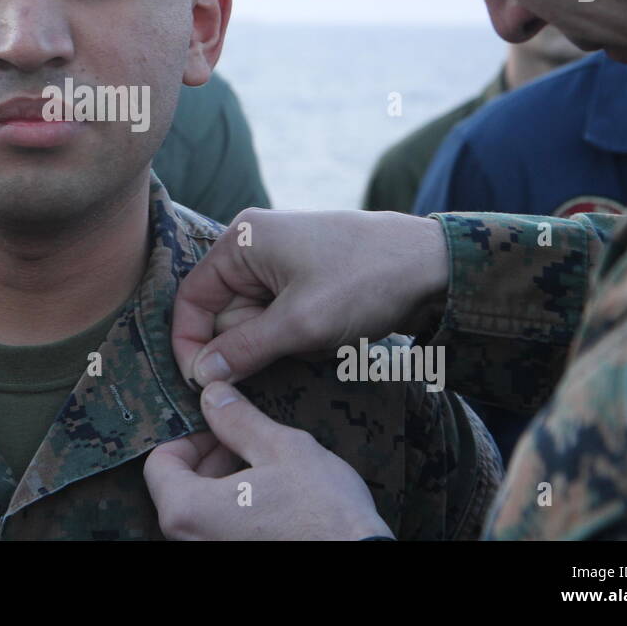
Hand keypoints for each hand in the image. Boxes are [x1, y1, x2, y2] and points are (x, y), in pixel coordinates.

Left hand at [144, 381, 391, 539]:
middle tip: (246, 445)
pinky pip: (219, 532)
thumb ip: (239, 420)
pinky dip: (235, 512)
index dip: (190, 438)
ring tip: (265, 472)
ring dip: (224, 485)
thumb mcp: (282, 449)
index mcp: (188, 511)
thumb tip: (213, 395)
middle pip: (177, 489)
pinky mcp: (235, 563)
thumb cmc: (324, 514)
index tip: (221, 430)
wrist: (361, 560)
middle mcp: (190, 542)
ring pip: (200, 512)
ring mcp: (212, 555)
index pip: (159, 464)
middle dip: (209, 460)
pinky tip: (272, 502)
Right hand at [172, 208, 448, 386]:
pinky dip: (302, 335)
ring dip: (283, 342)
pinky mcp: (305, 278)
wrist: (434, 266)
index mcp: (242, 241)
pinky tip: (334, 330)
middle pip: (224, 312)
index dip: (191, 343)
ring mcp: (281, 261)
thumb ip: (243, 350)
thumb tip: (199, 375)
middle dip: (254, 342)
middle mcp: (254, 245)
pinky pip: (283, 319)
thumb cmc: (365, 281)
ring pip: (257, 321)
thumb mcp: (300, 324)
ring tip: (323, 334)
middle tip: (294, 347)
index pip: (192, 298)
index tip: (202, 384)